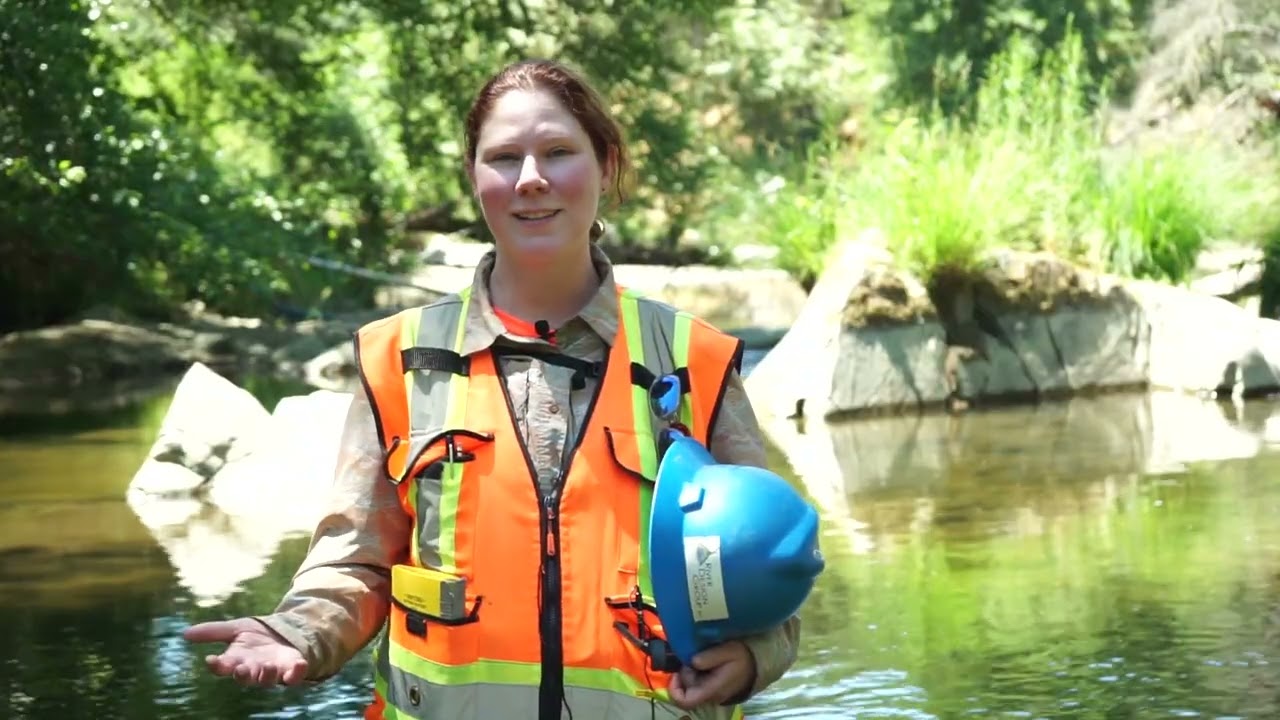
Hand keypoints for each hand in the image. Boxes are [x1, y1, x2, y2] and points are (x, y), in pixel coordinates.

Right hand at [183, 618, 308, 686]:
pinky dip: (297, 672)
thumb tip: (185, 633)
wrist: (282, 633)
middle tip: (239, 669)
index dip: (217, 665)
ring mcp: (272, 671)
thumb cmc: (254, 635)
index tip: (211, 659)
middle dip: (242, 674)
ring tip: (266, 666)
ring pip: (268, 680)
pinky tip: (300, 664)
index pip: (223, 667)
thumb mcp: (235, 628)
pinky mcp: (291, 669)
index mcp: (236, 661)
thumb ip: (212, 631)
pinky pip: (294, 676)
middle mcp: (253, 669)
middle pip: (245, 677)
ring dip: (267, 675)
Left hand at [668, 640, 756, 709]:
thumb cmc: (743, 657)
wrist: (758, 663)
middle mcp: (711, 697)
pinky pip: (699, 684)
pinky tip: (705, 661)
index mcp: (712, 690)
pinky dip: (697, 673)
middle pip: (687, 691)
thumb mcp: (728, 650)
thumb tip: (692, 662)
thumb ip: (710, 656)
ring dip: (692, 672)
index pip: (685, 701)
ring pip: (692, 687)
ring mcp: (713, 695)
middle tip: (694, 656)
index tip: (676, 672)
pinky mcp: (714, 689)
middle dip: (686, 673)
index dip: (674, 689)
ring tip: (702, 657)